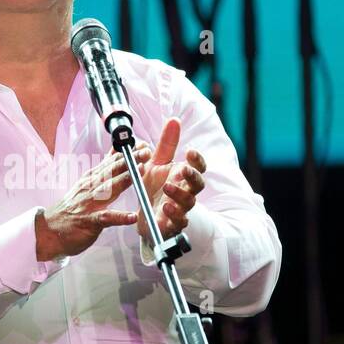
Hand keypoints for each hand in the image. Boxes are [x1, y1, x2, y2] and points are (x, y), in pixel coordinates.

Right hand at [36, 146, 152, 260]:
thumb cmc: (72, 208)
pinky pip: (106, 218)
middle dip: (129, 160)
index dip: (127, 152)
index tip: (142, 145)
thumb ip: (103, 170)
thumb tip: (116, 152)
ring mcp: (89, 203)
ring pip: (109, 188)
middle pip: (111, 170)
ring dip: (125, 179)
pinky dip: (119, 217)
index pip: (111, 161)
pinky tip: (131, 217)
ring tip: (139, 172)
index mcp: (91, 178)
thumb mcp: (87, 184)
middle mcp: (90, 187)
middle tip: (145, 152)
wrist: (48, 230)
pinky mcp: (89, 221)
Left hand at [135, 117, 206, 243]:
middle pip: (198, 184)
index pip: (198, 166)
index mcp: (183, 175)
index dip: (197, 160)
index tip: (190, 151)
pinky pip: (179, 221)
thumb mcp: (157, 163)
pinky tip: (165, 208)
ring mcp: (182, 208)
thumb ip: (167, 144)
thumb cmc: (154, 187)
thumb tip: (174, 120)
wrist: (144, 214)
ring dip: (180, 195)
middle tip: (184, 170)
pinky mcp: (173, 224)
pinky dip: (173, 215)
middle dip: (192, 176)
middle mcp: (186, 191)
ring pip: (189, 202)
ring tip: (167, 188)